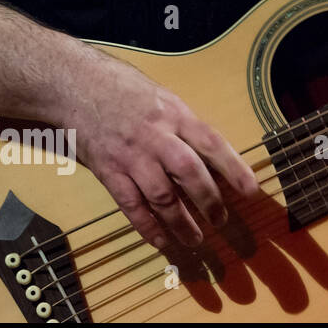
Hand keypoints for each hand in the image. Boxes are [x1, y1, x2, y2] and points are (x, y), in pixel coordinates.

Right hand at [63, 49, 260, 250]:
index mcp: (175, 115)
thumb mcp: (164, 98)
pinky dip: (146, 226)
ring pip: (161, 195)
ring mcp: (130, 156)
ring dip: (180, 221)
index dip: (234, 168)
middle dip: (209, 200)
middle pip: (189, 172)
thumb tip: (212, 154)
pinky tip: (160, 240)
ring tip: (195, 239)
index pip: (212, 143)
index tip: (251, 190)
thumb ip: (185, 125)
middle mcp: (156, 137)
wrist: (75, 86)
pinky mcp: (108, 171)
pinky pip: (130, 204)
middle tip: (222, 220)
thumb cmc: (125, 89)